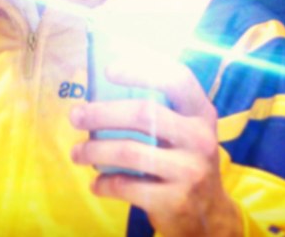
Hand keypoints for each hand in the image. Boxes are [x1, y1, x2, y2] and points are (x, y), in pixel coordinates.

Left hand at [69, 56, 242, 236]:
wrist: (208, 214)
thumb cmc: (183, 159)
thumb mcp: (184, 130)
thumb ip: (158, 109)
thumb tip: (102, 89)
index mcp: (201, 112)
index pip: (176, 79)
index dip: (142, 70)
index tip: (108, 69)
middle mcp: (200, 137)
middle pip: (144, 113)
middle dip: (102, 113)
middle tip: (76, 116)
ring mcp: (190, 170)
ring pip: (130, 151)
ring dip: (95, 150)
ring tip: (77, 153)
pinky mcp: (175, 201)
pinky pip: (128, 186)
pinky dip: (105, 184)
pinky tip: (95, 184)